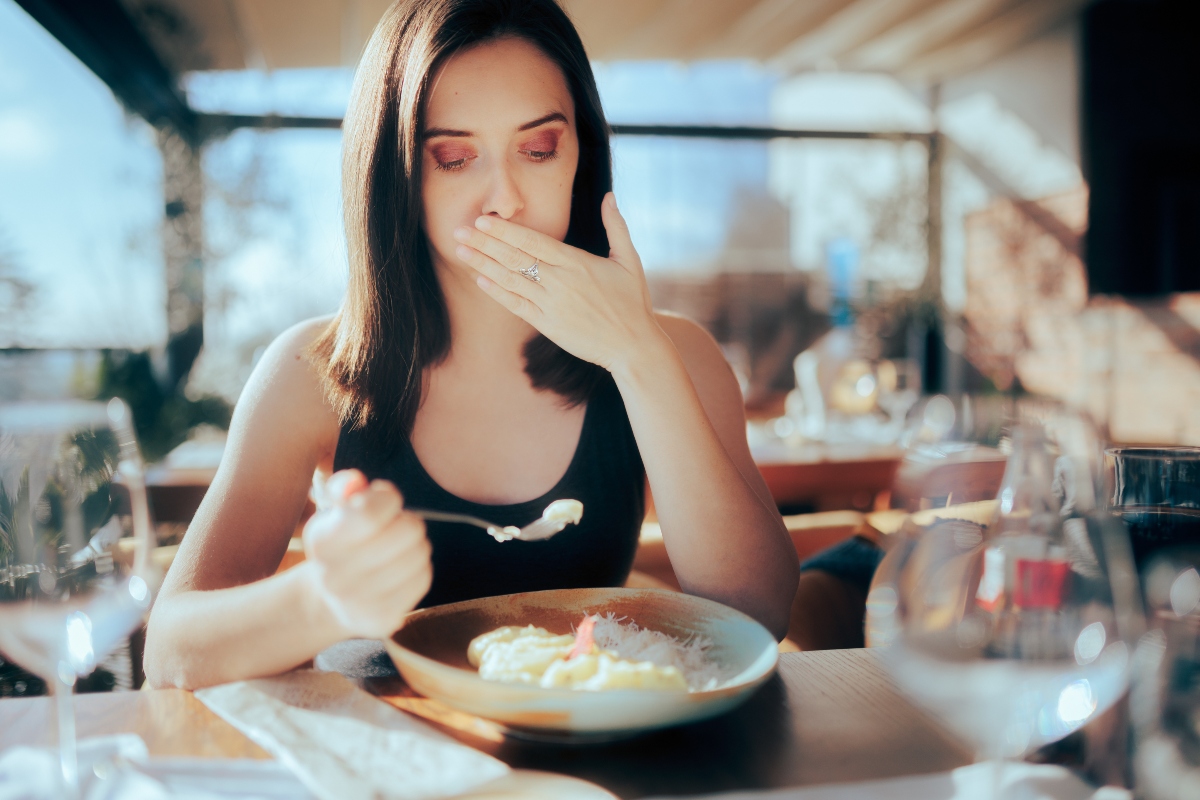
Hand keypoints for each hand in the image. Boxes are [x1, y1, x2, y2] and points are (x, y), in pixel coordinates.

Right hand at [302, 469, 431, 638]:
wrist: (333, 601)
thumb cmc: (343, 544)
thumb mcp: (336, 511)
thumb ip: (343, 487)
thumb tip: (354, 482)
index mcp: (322, 542)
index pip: (370, 512)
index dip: (387, 498)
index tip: (383, 502)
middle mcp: (335, 577)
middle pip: (407, 530)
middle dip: (407, 521)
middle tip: (395, 528)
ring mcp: (359, 603)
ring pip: (420, 552)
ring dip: (416, 544)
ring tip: (399, 548)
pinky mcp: (383, 619)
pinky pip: (423, 578)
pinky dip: (419, 568)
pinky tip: (402, 570)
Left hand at [453, 192, 668, 371]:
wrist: (633, 346)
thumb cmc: (633, 302)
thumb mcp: (629, 260)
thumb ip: (616, 226)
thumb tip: (609, 195)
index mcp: (577, 262)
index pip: (533, 241)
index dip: (505, 231)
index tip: (483, 220)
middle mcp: (560, 281)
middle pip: (515, 257)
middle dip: (484, 243)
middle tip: (459, 230)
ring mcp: (552, 304)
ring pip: (511, 280)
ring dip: (483, 264)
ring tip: (460, 251)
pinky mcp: (548, 325)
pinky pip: (517, 305)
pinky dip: (498, 292)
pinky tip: (481, 280)